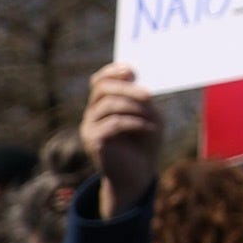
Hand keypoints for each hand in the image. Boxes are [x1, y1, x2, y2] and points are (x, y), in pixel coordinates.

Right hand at [81, 63, 158, 216]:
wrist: (138, 173)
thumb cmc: (145, 142)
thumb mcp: (150, 117)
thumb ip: (144, 102)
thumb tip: (144, 88)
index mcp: (104, 103)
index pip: (99, 81)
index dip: (112, 71)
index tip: (131, 69)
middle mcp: (92, 113)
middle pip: (102, 89)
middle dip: (126, 88)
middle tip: (148, 94)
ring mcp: (90, 127)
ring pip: (108, 105)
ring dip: (134, 108)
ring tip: (152, 117)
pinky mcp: (93, 141)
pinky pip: (113, 124)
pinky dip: (135, 123)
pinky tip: (149, 129)